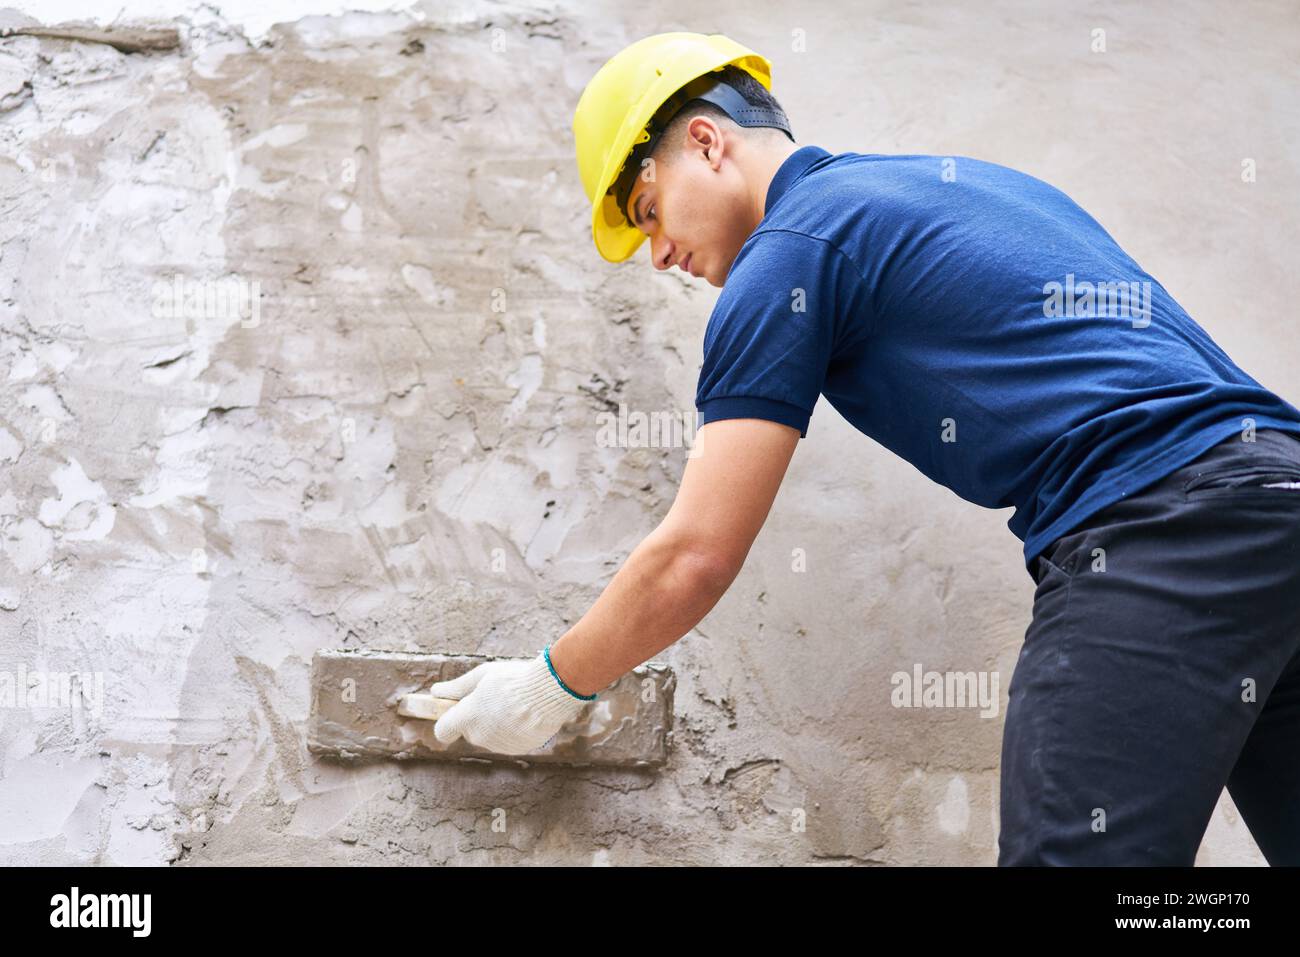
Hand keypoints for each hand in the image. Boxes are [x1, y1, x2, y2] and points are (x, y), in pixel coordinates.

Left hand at [430, 651, 593, 754]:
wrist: (549, 692)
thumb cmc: (513, 679)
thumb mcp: (483, 675)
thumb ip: (457, 687)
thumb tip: (435, 691)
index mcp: (467, 717)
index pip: (443, 731)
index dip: (448, 722)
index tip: (455, 713)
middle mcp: (480, 736)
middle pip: (470, 731)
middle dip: (478, 718)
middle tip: (494, 697)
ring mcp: (500, 745)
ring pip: (491, 736)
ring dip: (497, 723)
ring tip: (515, 703)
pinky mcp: (518, 749)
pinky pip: (510, 740)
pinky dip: (514, 730)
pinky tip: (526, 713)